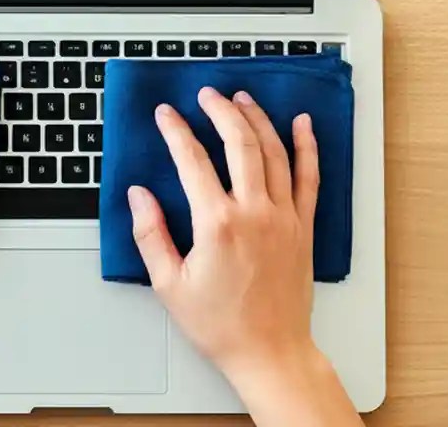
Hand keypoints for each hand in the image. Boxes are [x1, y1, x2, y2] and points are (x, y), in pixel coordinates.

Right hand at [128, 87, 319, 381]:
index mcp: (217, 224)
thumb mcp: (169, 284)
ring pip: (273, 152)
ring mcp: (283, 217)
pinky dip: (307, 147)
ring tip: (241, 99)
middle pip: (238, 142)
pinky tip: (302, 125)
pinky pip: (309, 177)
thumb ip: (150, 235)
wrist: (269, 352)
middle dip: (219, 111)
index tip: (166, 115)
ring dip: (257, 119)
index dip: (176, 131)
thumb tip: (138, 196)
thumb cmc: (220, 325)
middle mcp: (254, 213)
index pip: (192, 161)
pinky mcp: (303, 227)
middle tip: (205, 96)